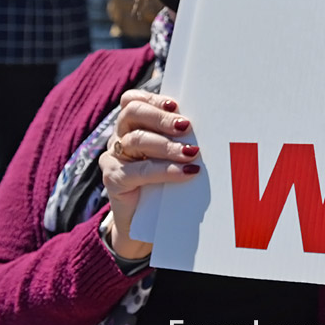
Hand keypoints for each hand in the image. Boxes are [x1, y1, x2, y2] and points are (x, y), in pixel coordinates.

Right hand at [98, 90, 200, 258]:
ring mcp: (113, 158)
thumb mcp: (172, 157)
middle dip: (161, 118)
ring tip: (191, 153)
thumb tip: (211, 126)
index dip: (153, 100)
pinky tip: (185, 173)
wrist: (143, 225)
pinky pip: (138, 171)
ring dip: (167, 145)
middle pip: (132, 114)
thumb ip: (179, 139)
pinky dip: (164, 170)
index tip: (176, 105)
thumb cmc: (164, 184)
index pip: (133, 101)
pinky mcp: (113, 180)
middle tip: (186, 126)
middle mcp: (119, 138)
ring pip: (135, 140)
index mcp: (132, 126)